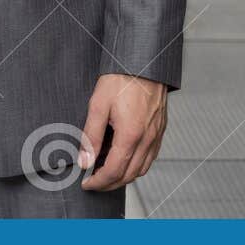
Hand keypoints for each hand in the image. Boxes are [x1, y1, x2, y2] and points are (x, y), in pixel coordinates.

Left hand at [79, 73, 167, 190]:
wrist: (144, 61)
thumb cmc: (121, 79)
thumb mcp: (98, 104)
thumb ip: (91, 135)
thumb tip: (85, 161)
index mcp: (131, 135)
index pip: (114, 171)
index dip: (98, 182)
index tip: (86, 184)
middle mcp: (147, 139)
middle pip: (129, 175)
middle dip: (110, 184)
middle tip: (94, 183)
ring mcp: (156, 135)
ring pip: (142, 169)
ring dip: (124, 177)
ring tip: (107, 174)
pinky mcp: (160, 129)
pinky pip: (150, 157)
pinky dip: (137, 166)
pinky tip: (126, 160)